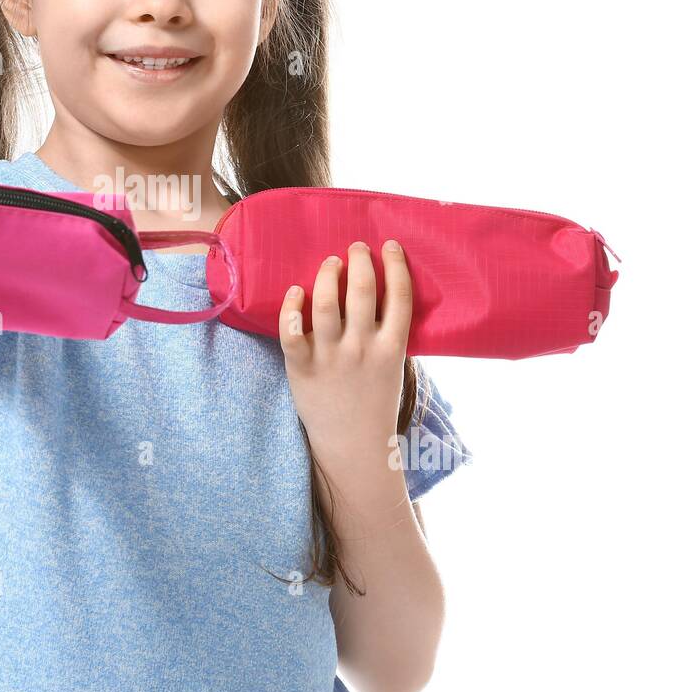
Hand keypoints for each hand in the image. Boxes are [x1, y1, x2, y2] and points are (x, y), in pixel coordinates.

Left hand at [278, 240, 412, 461]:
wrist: (353, 446)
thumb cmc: (373, 403)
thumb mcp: (394, 368)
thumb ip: (389, 334)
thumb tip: (381, 294)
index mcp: (393, 347)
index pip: (400, 295)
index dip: (395, 264)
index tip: (389, 245)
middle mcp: (363, 347)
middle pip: (363, 289)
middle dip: (360, 260)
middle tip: (355, 247)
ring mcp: (331, 357)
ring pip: (326, 302)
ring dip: (328, 274)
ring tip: (330, 263)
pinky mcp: (302, 367)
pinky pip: (291, 330)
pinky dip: (292, 306)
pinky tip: (295, 291)